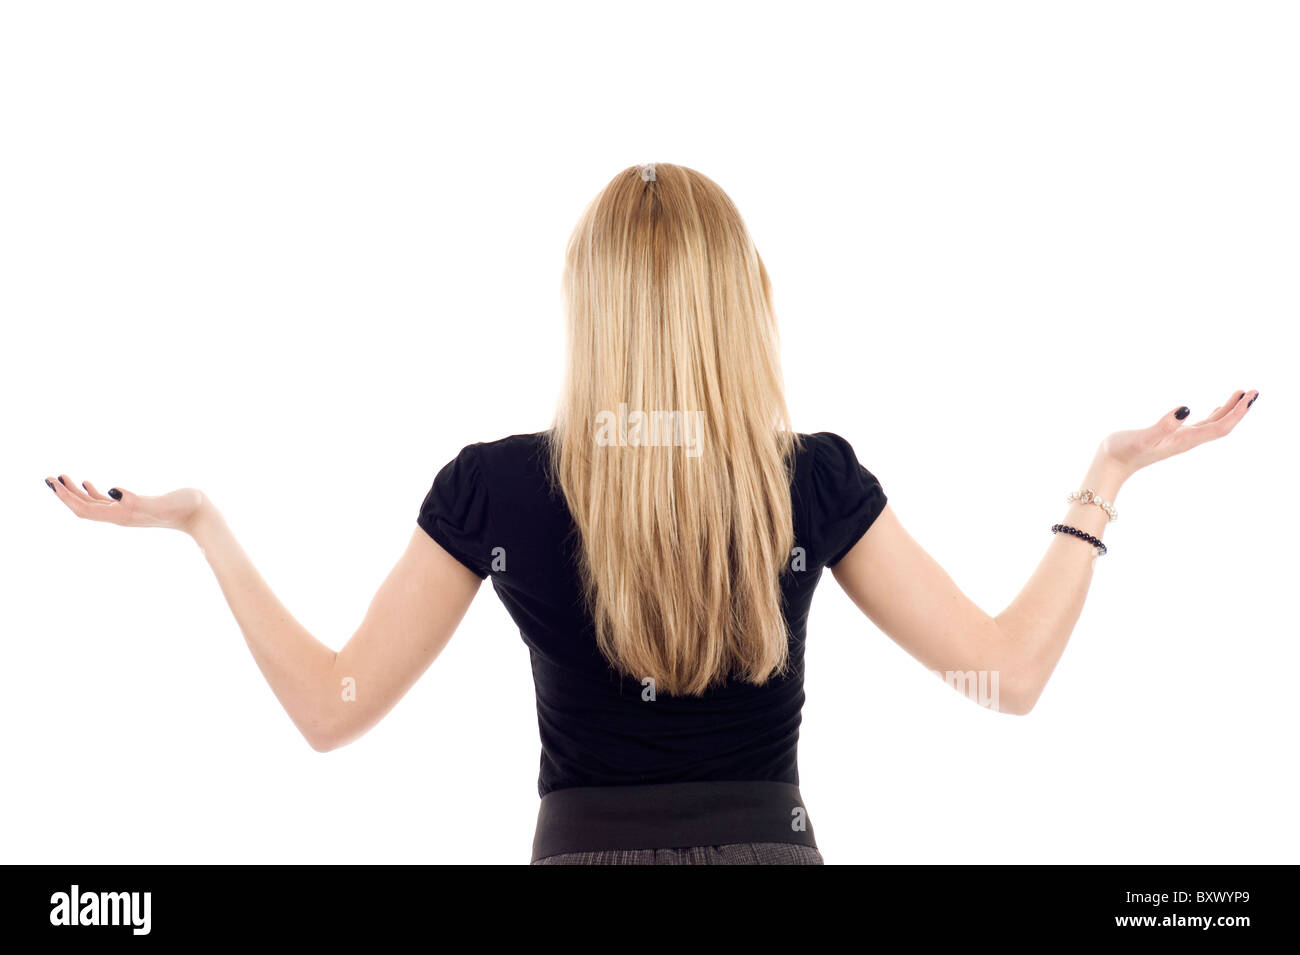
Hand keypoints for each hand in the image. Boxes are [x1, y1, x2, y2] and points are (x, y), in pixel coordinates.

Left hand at [43, 475, 207, 534]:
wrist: (200, 516)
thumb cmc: (184, 507)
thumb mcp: (159, 502)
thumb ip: (135, 500)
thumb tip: (112, 491)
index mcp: (122, 515)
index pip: (85, 509)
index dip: (67, 497)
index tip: (53, 483)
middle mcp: (120, 516)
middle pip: (83, 508)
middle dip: (64, 494)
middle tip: (48, 479)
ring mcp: (126, 513)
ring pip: (91, 505)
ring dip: (74, 493)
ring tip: (61, 478)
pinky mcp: (133, 508)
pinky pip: (104, 503)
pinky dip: (90, 493)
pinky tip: (88, 483)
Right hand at [1099, 388, 1257, 477]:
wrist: (1110, 466)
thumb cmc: (1122, 451)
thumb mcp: (1142, 436)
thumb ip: (1164, 424)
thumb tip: (1187, 408)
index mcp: (1184, 440)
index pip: (1220, 427)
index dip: (1237, 412)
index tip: (1250, 396)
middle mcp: (1186, 441)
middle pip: (1221, 426)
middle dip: (1239, 410)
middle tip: (1254, 391)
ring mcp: (1180, 440)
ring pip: (1213, 425)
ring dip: (1229, 411)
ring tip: (1241, 395)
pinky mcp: (1171, 438)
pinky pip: (1200, 426)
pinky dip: (1213, 415)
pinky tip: (1213, 409)